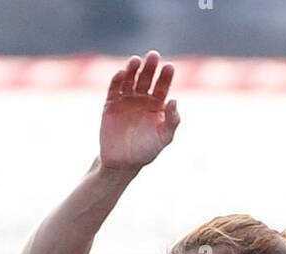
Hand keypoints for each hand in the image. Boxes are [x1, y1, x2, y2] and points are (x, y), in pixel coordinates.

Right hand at [100, 51, 178, 172]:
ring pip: (130, 80)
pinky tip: (121, 73)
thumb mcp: (163, 139)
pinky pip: (114, 89)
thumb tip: (174, 100)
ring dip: (133, 69)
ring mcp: (125, 100)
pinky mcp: (110, 105)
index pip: (162, 86)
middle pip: (147, 78)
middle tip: (153, 56)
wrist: (122, 164)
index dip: (166, 76)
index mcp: (157, 104)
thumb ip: (172, 121)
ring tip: (135, 61)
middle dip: (150, 67)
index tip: (169, 67)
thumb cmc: (146, 152)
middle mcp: (141, 99)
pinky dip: (117, 80)